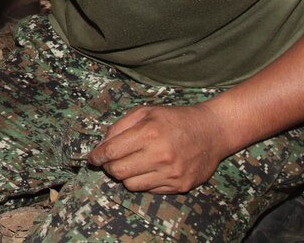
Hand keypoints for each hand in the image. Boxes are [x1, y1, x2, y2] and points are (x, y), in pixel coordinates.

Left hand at [87, 104, 229, 193]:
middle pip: (118, 172)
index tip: (92, 158)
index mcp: (149, 133)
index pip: (111, 151)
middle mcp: (160, 155)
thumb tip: (101, 146)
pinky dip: (143, 181)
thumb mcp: (145, 112)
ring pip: (131, 185)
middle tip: (110, 162)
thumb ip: (119, 127)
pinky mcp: (180, 185)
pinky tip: (149, 169)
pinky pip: (149, 190)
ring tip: (131, 164)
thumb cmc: (174, 119)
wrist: (212, 131)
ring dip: (125, 176)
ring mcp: (171, 173)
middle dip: (108, 167)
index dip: (97, 156)